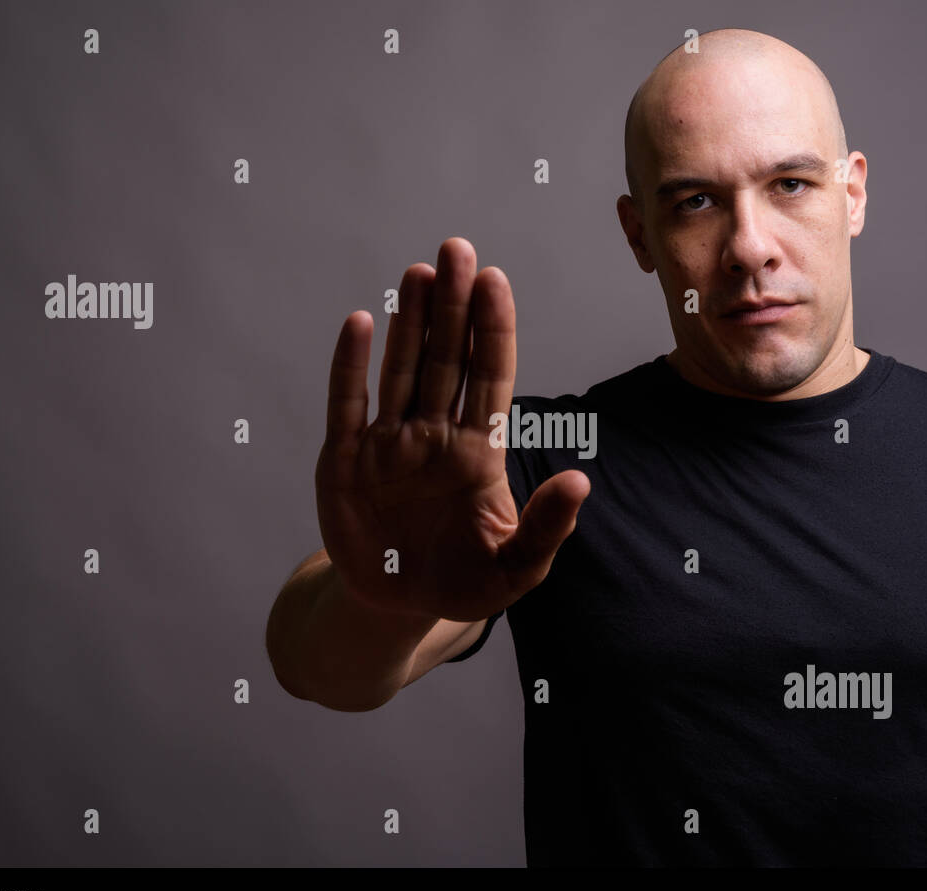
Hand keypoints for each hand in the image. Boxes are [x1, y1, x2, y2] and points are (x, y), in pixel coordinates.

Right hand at [315, 237, 589, 620]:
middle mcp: (435, 434)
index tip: (495, 280)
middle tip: (458, 249)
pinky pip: (348, 404)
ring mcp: (389, 443)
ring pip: (402, 370)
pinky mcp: (345, 460)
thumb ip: (547, 527)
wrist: (398, 605)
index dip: (493, 330)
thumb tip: (581, 481)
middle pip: (447, 359)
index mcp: (479, 451)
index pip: (491, 377)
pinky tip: (361, 323)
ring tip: (419, 272)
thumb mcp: (516, 568)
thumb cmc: (464, 583)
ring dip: (409, 323)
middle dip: (453, 307)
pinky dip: (351, 366)